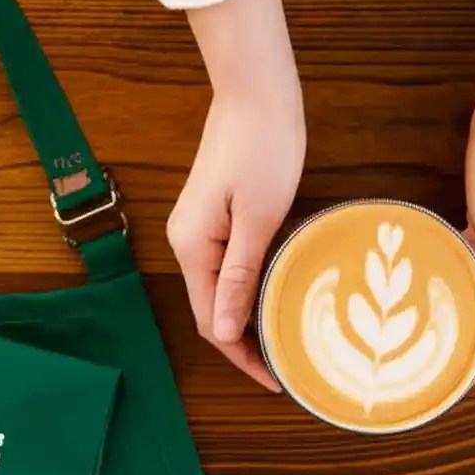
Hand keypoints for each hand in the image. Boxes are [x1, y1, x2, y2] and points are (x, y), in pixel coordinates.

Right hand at [166, 91, 304, 391]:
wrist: (257, 94)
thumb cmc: (262, 150)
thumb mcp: (257, 219)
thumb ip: (238, 277)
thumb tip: (223, 333)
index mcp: (192, 248)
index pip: (210, 322)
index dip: (240, 357)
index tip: (276, 381)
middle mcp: (186, 243)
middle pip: (212, 309)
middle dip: (246, 342)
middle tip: (288, 367)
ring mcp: (199, 230)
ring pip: (222, 290)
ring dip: (251, 317)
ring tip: (287, 340)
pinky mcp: (215, 217)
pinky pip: (229, 267)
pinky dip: (252, 289)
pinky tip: (278, 297)